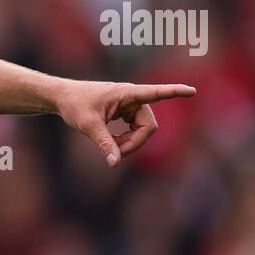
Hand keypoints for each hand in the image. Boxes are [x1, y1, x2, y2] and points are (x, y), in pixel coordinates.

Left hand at [53, 80, 196, 166]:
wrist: (63, 98)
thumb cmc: (74, 105)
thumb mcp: (88, 125)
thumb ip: (103, 143)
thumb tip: (115, 163)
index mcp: (127, 93)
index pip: (155, 92)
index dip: (174, 92)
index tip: (192, 91)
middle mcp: (132, 98)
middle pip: (148, 126)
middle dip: (135, 142)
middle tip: (115, 153)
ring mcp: (130, 106)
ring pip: (142, 131)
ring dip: (129, 143)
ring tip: (110, 147)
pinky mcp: (125, 113)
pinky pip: (134, 131)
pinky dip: (125, 140)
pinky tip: (111, 143)